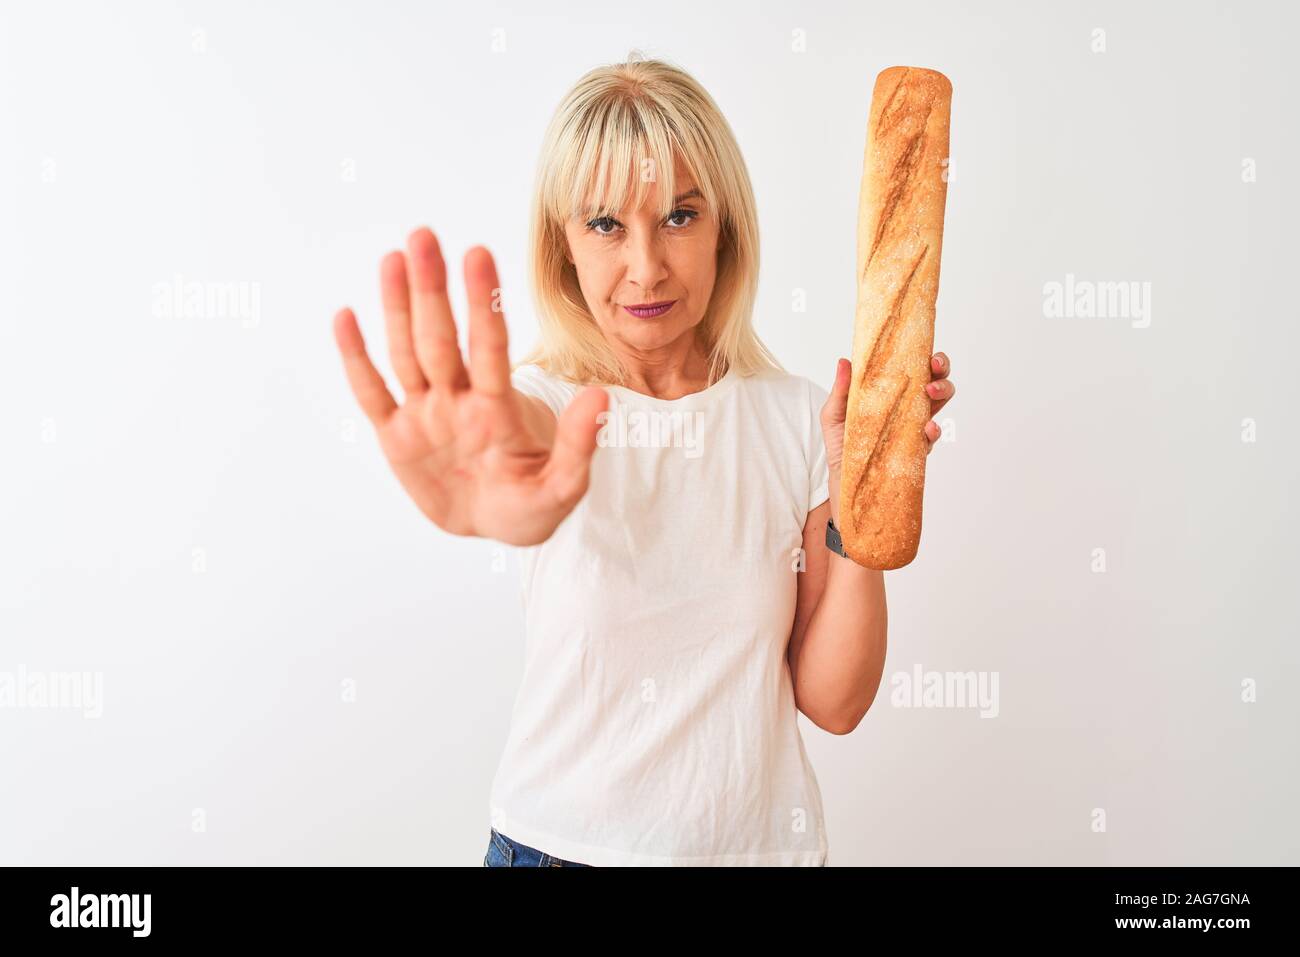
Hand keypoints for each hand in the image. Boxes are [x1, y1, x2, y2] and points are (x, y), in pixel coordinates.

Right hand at [332, 227, 608, 545]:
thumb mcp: (563, 486)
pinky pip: (372, 393)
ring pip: (406, 353)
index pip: (489, 348)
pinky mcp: (396, 436)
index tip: (478, 254)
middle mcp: (458, 400)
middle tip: (424, 235)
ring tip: (394, 258)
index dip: (482, 304)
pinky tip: (346, 317)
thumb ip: (579, 445)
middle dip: (432, 290)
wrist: (498, 525)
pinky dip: (357, 359)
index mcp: (498, 409)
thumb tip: (600, 398)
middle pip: (441, 339)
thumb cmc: (532, 503)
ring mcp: (426, 414)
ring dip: (398, 307)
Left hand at [819, 352, 955, 524]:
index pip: (913, 369)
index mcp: (891, 395)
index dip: (924, 356)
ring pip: (940, 404)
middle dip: (941, 369)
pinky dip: (934, 430)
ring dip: (942, 391)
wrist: (844, 486)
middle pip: (934, 381)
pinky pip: (931, 438)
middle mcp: (907, 410)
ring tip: (930, 390)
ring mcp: (914, 430)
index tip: (925, 349)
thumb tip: (844, 361)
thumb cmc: (841, 448)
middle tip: (933, 365)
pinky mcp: (915, 452)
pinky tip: (927, 427)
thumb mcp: (834, 417)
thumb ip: (841, 392)